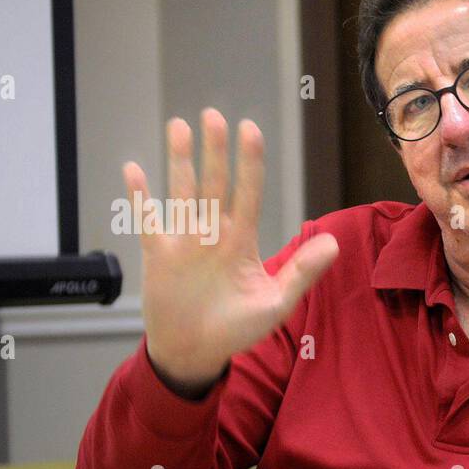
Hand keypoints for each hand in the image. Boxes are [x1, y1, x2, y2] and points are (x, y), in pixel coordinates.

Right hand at [126, 108, 338, 395]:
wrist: (196, 352)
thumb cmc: (237, 328)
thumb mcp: (275, 303)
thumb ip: (302, 272)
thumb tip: (334, 243)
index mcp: (241, 241)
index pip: (248, 194)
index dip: (250, 163)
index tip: (250, 130)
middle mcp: (213, 234)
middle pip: (214, 184)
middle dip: (214, 152)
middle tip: (214, 116)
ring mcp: (184, 242)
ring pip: (182, 193)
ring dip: (179, 161)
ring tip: (179, 127)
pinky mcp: (158, 255)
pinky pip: (148, 220)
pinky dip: (140, 197)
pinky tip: (134, 170)